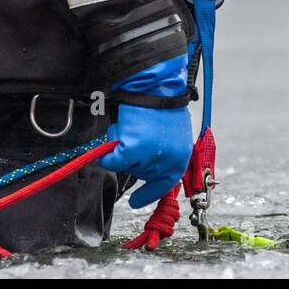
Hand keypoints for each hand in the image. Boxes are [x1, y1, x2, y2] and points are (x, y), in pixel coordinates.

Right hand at [98, 55, 192, 207]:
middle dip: (134, 158)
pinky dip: (108, 152)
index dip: (148, 194)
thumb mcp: (174, 132)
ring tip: (131, 127)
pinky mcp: (134, 150)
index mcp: (180, 157)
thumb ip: (166, 152)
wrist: (155, 86)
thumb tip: (153, 167)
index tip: (135, 202)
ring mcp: (151, 157)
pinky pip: (113, 161)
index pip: (164, 185)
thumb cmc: (162, 104)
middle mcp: (168, 161)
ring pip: (126, 166)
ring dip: (122, 148)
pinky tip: (115, 135)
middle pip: (140, 173)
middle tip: (134, 136)